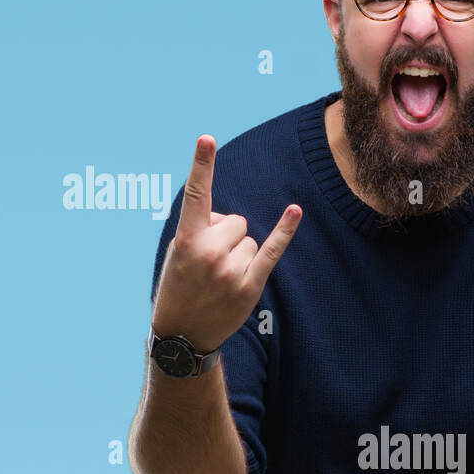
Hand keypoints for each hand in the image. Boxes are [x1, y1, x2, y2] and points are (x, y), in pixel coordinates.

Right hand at [152, 135, 301, 353]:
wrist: (182, 335)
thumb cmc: (179, 287)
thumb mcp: (178, 254)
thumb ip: (202, 230)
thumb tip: (231, 221)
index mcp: (187, 240)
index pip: (195, 195)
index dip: (201, 165)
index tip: (206, 138)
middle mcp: (209, 252)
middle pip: (236, 220)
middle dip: (227, 235)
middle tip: (209, 263)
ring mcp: (231, 270)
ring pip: (251, 238)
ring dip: (240, 253)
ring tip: (220, 278)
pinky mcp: (250, 285)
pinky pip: (272, 250)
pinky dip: (284, 230)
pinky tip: (294, 211)